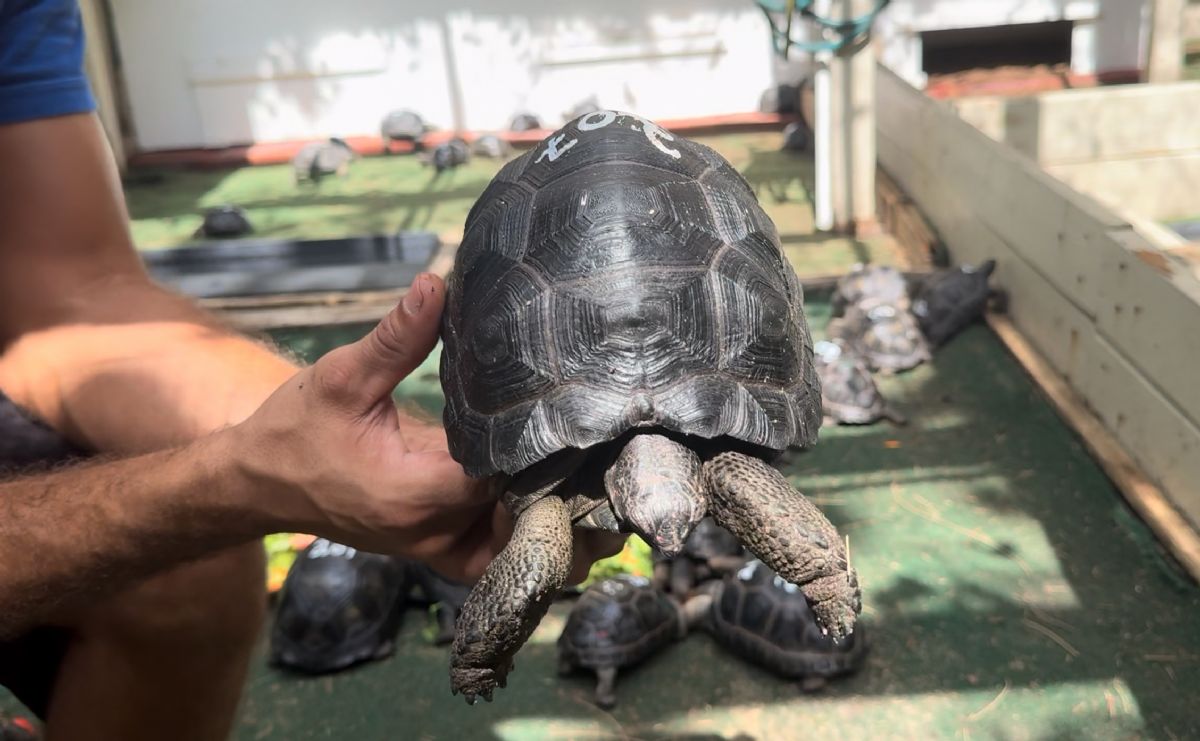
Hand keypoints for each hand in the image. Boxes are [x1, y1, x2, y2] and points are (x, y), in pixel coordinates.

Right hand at [232, 273, 621, 581]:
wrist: (258, 483)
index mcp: (414, 491)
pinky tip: (552, 501)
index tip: (585, 420)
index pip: (504, 478)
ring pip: (512, 552)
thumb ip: (395, 338)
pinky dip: (523, 537)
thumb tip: (439, 283)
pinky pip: (492, 556)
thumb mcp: (341, 378)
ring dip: (551, 525)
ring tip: (595, 480)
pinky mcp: (433, 548)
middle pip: (520, 523)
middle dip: (564, 493)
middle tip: (614, 453)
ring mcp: (432, 547)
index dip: (548, 454)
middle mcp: (430, 530)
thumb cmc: (296, 429)